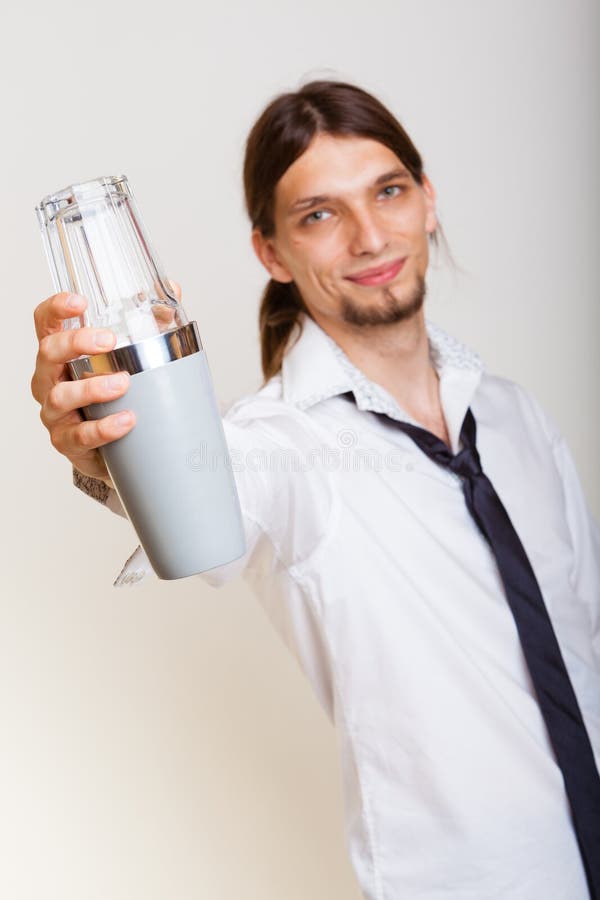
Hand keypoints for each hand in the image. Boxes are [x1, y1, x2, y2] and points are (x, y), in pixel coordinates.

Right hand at [30, 292, 133, 486]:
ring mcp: (55, 412)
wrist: (117, 449)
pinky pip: (80, 435)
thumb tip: (173, 290)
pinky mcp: (67, 442)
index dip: (56, 308)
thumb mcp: (133, 357)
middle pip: (48, 352)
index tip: (80, 301)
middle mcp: (50, 379)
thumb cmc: (117, 396)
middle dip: (76, 343)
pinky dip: (104, 428)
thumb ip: (151, 322)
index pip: (45, 322)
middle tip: (109, 341)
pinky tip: (126, 420)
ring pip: (60, 396)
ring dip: (92, 387)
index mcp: (61, 353)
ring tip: (123, 383)